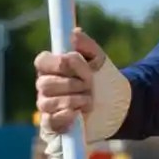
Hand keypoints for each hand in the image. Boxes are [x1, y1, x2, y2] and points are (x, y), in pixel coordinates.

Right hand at [34, 28, 132, 158]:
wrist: (116, 104)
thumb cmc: (102, 78)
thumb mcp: (98, 58)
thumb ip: (86, 45)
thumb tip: (74, 33)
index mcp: (52, 67)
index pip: (41, 61)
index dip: (62, 63)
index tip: (83, 65)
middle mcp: (45, 86)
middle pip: (45, 83)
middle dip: (72, 84)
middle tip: (90, 85)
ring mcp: (47, 105)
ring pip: (48, 102)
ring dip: (74, 100)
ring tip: (90, 100)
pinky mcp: (53, 124)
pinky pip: (49, 121)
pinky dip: (65, 116)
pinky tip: (77, 113)